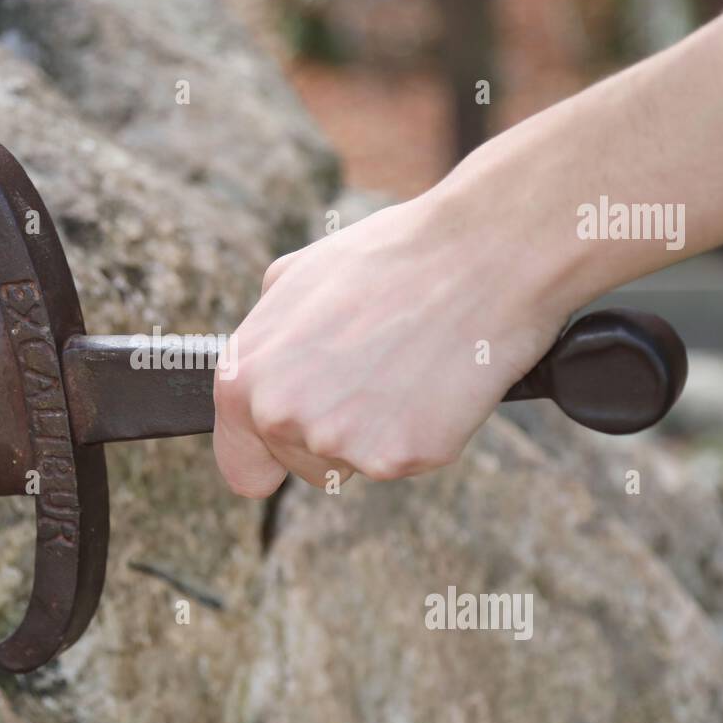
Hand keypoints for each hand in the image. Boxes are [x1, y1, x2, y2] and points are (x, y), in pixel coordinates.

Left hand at [212, 192, 570, 497]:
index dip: (271, 458)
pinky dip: (422, 433)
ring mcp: (337, 440)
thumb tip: (261, 375)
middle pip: (302, 467)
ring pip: (353, 466)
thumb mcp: (295, 277)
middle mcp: (279, 415)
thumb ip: (265, 340)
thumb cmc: (391, 258)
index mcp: (244, 377)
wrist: (481, 254)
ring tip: (404, 368)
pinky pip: (404, 462)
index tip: (295, 449)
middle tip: (374, 372)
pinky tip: (434, 382)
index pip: (241, 465)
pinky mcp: (396, 457)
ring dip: (376, 433)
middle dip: (334, 433)